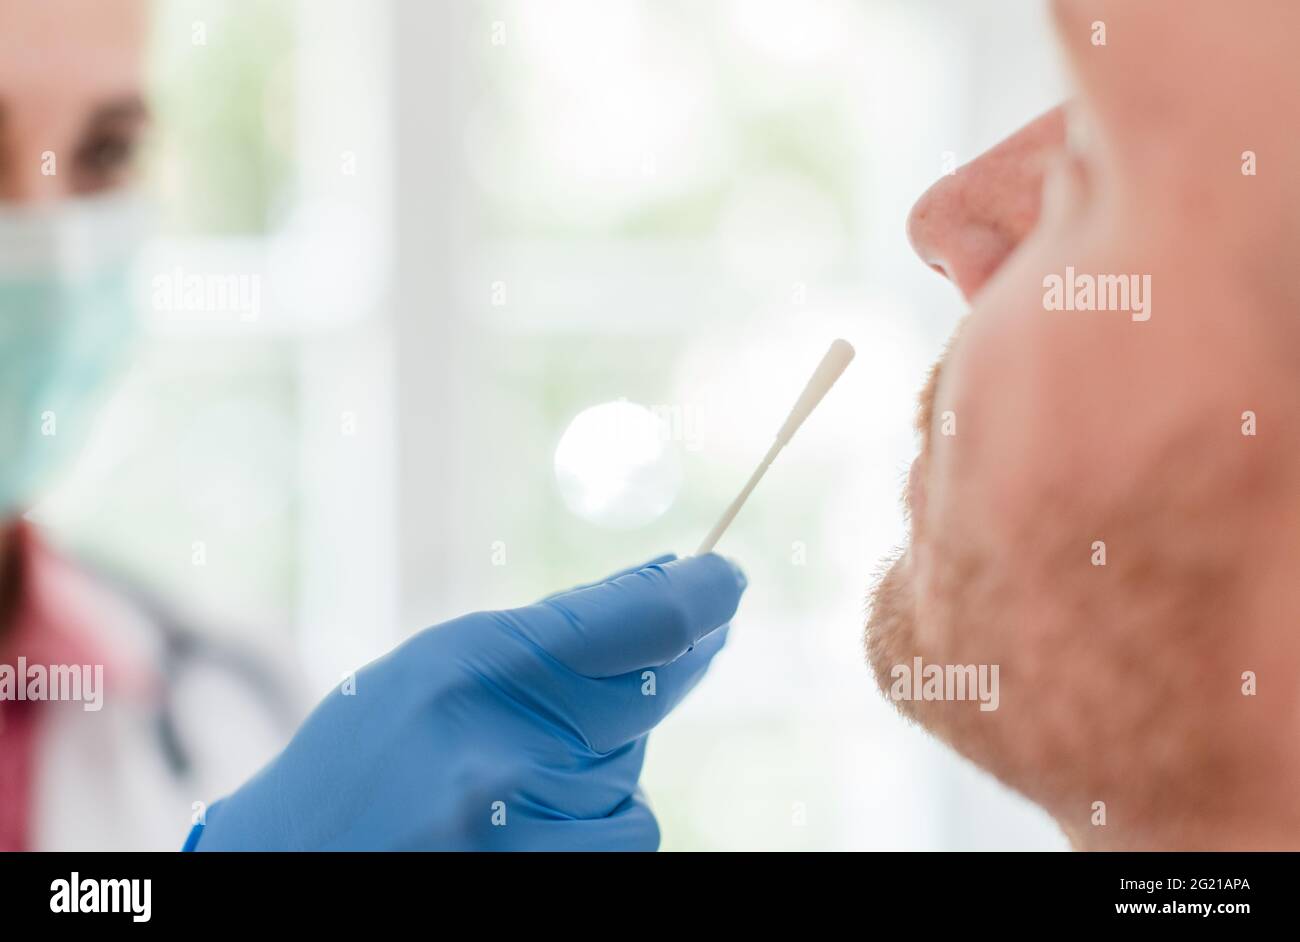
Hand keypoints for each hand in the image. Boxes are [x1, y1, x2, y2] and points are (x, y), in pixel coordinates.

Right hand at [191, 553, 745, 850]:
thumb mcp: (436, 669)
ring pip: (635, 778)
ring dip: (606, 763)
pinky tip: (529, 821)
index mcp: (476, 668)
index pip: (641, 622)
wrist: (296, 867)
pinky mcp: (547, 881)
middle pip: (654, 694)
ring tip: (521, 777)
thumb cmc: (361, 760)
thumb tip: (664, 590)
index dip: (701, 596)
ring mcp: (532, 834)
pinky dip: (594, 821)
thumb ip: (549, 635)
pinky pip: (622, 835)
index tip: (725, 582)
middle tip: (688, 645)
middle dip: (676, 665)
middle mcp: (512, 752)